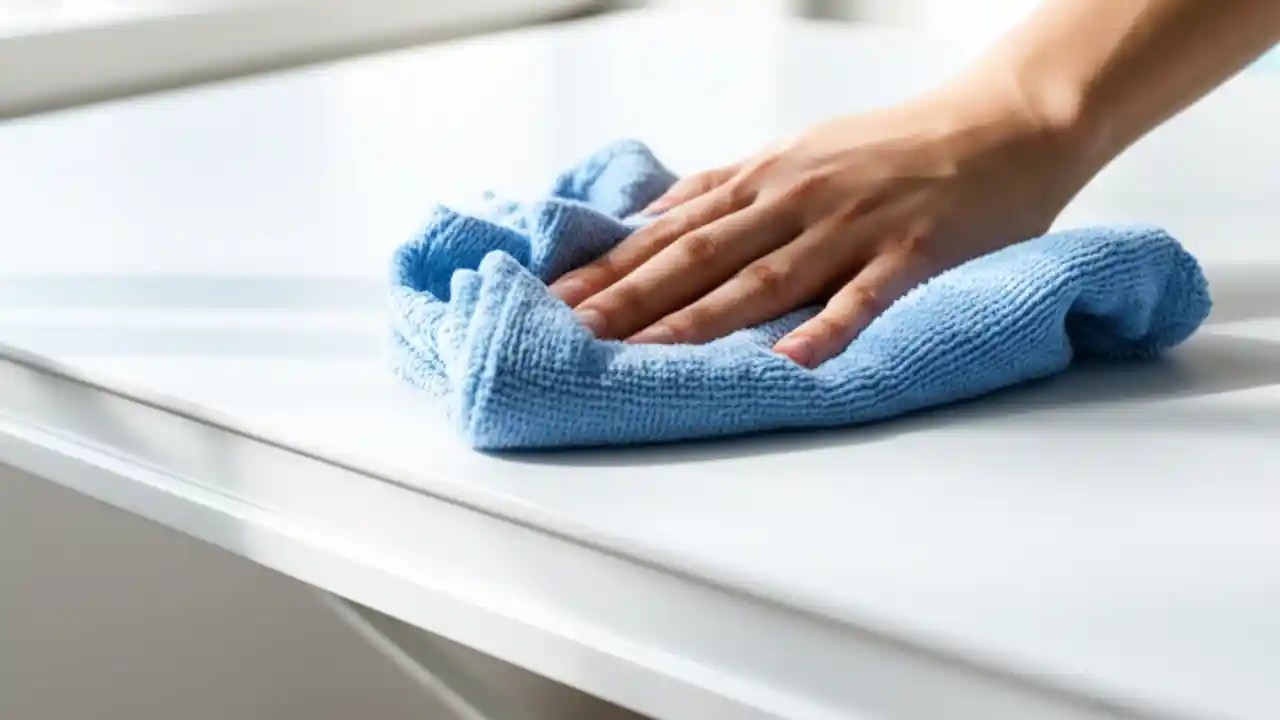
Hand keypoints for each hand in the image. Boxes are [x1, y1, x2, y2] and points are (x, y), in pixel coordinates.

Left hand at [550, 82, 1091, 366]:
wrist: (1002, 121)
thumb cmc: (896, 145)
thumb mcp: (799, 152)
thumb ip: (729, 188)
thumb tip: (657, 216)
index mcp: (766, 178)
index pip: (671, 229)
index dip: (612, 266)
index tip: (557, 298)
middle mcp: (796, 199)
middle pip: (700, 256)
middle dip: (631, 297)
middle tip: (572, 332)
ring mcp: (852, 226)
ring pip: (763, 279)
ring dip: (700, 320)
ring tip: (645, 356)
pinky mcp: (912, 251)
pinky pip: (862, 296)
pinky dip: (824, 331)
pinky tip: (787, 365)